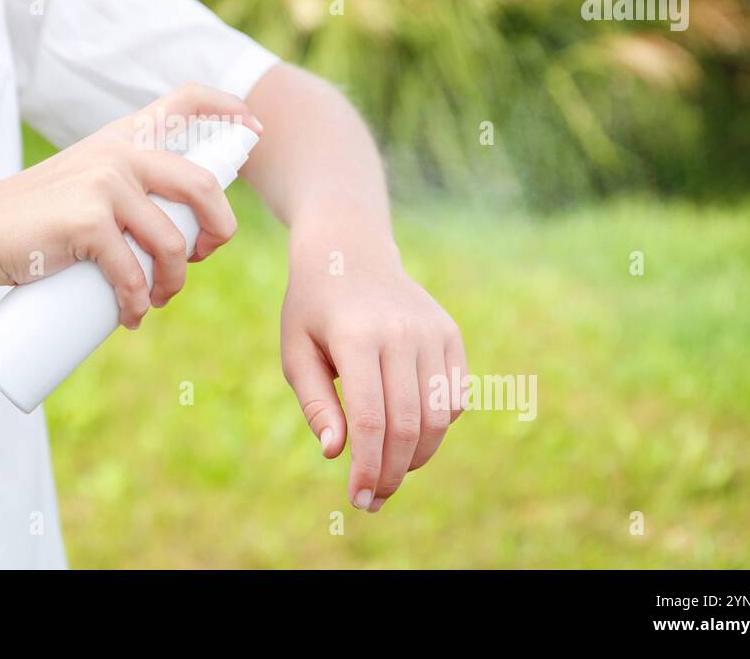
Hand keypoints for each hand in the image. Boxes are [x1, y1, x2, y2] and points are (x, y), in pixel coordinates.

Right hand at [0, 84, 262, 328]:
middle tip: (199, 261)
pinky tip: (131, 316)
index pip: (187, 98)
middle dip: (219, 232)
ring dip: (174, 285)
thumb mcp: (84, 182)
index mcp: (124, 136)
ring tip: (155, 301)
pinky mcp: (89, 221)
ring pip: (173, 244)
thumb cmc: (34, 219)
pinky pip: (134, 274)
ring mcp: (105, 183)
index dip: (230, 107)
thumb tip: (178, 238)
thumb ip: (125, 189)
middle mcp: (120, 151)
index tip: (255, 130)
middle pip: (205, 187)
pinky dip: (137, 304)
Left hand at [280, 215, 466, 511]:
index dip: (367, 467)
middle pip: (408, 425)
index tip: (358, 499)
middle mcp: (401, 333)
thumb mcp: (296, 351)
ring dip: (417, 456)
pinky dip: (436, 426)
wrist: (349, 250)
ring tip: (389, 472)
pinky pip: (454, 397)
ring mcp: (431, 332)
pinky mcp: (450, 334)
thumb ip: (315, 403)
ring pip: (438, 417)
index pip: (371, 420)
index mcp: (357, 336)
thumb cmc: (313, 308)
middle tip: (373, 499)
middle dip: (392, 472)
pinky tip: (408, 433)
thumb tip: (336, 452)